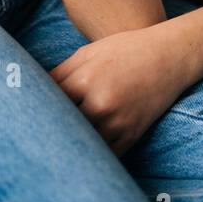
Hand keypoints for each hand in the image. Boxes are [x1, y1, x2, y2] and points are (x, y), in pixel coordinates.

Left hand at [50, 19, 194, 157]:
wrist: (169, 56)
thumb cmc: (125, 49)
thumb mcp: (89, 52)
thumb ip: (61, 72)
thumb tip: (37, 89)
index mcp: (85, 79)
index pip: (50, 102)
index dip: (40, 108)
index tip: (34, 111)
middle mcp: (100, 103)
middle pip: (65, 125)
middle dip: (54, 126)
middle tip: (44, 128)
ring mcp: (117, 121)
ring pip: (84, 142)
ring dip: (73, 140)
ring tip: (65, 136)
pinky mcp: (132, 134)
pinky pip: (106, 152)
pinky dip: (94, 150)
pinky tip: (87, 143)